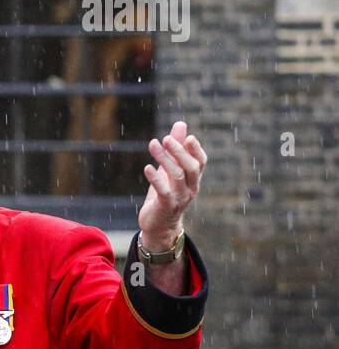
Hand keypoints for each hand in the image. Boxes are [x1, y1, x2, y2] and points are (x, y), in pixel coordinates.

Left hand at [139, 120, 206, 248]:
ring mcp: (180, 198)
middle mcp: (190, 188)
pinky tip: (147, 167)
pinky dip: (155, 178)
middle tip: (166, 138)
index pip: (201, 162)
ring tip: (152, 144)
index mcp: (193, 179)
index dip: (196, 150)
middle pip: (190, 167)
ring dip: (164, 159)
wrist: (159, 225)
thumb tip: (181, 124)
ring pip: (176, 176)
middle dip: (179, 152)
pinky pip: (163, 191)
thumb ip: (176, 148)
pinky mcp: (166, 206)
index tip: (188, 137)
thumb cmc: (165, 193)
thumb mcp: (170, 169)